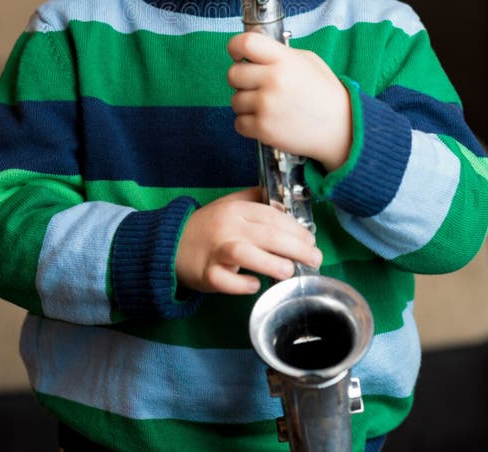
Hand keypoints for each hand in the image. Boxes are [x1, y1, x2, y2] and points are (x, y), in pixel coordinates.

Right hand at [175, 187, 321, 294]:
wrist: (172, 244)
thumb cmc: (210, 226)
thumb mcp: (231, 205)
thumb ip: (257, 201)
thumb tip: (287, 206)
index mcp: (236, 210)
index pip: (271, 215)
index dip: (294, 228)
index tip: (311, 239)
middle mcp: (226, 227)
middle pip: (265, 234)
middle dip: (295, 247)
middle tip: (315, 258)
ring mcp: (215, 251)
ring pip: (245, 254)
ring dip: (272, 263)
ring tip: (290, 271)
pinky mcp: (207, 274)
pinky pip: (226, 281)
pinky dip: (242, 284)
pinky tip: (256, 285)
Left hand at [227, 32, 351, 171]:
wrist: (341, 128)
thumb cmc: (324, 93)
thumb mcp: (307, 61)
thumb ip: (279, 54)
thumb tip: (251, 50)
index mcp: (284, 60)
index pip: (245, 43)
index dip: (235, 47)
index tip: (238, 55)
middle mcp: (273, 80)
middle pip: (233, 74)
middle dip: (242, 80)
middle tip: (258, 86)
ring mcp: (266, 105)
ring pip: (235, 101)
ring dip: (246, 104)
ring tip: (268, 106)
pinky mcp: (264, 129)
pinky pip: (239, 123)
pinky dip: (249, 124)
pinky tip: (267, 120)